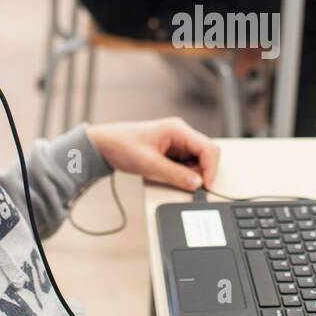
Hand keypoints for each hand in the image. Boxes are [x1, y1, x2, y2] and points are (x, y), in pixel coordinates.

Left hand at [86, 118, 219, 190]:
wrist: (104, 145)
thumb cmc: (122, 146)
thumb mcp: (149, 164)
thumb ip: (176, 175)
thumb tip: (197, 183)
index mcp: (178, 129)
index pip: (208, 148)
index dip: (211, 169)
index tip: (207, 186)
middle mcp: (181, 133)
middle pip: (207, 153)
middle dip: (204, 171)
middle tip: (192, 185)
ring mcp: (178, 141)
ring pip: (199, 159)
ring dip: (194, 172)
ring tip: (174, 178)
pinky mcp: (173, 150)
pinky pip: (188, 162)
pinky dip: (186, 172)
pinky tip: (171, 175)